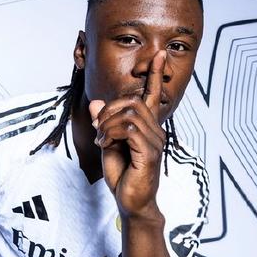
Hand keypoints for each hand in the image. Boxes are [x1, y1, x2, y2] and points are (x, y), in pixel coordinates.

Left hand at [89, 51, 166, 217]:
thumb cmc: (123, 174)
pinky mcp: (149, 154)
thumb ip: (104, 123)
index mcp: (147, 127)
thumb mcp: (107, 144)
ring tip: (101, 139)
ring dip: (107, 124)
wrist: (131, 202)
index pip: (153, 96)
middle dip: (109, 111)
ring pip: (129, 114)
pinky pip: (129, 130)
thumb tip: (95, 102)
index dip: (156, 75)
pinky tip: (104, 144)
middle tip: (98, 129)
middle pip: (133, 101)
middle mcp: (155, 131)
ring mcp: (155, 142)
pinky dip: (110, 134)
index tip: (160, 54)